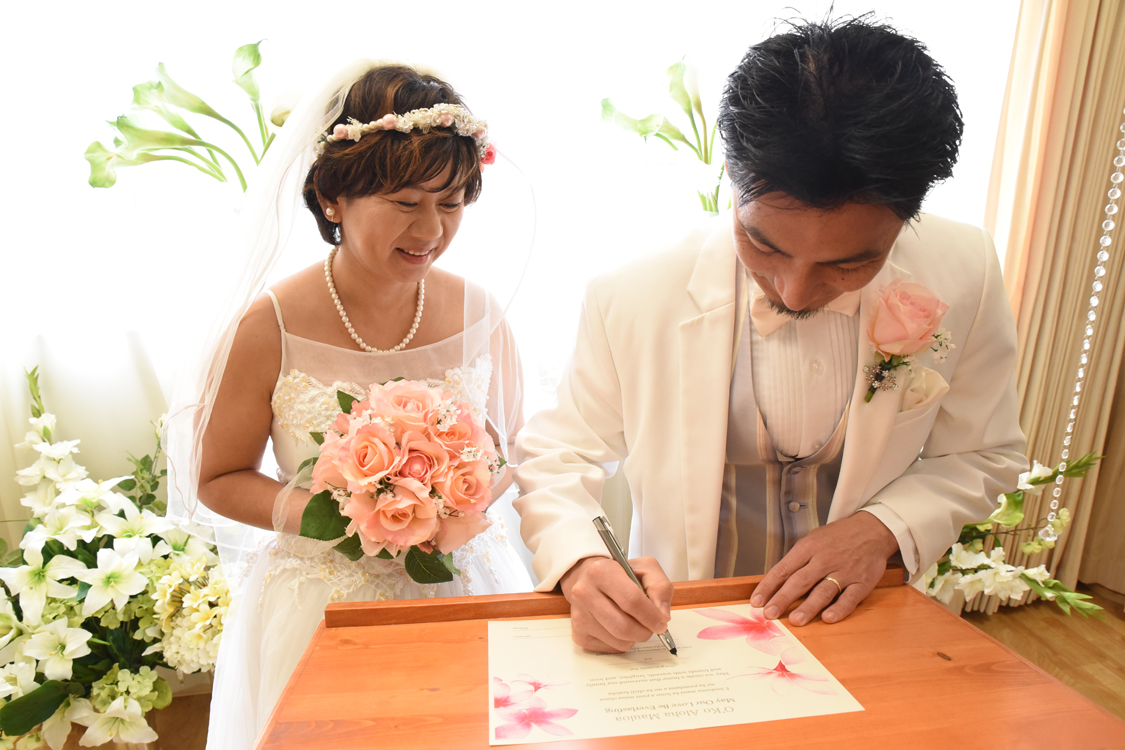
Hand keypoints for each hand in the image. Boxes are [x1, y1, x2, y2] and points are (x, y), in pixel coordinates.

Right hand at [560, 555, 673, 652]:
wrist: (590, 579)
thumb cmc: (619, 574)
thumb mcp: (645, 568)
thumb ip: (659, 586)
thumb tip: (662, 615)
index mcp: (601, 572)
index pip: (631, 600)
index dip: (651, 615)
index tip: (662, 622)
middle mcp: (584, 593)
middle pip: (623, 626)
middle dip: (645, 631)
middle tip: (652, 627)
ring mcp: (579, 615)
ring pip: (618, 641)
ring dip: (635, 637)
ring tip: (634, 622)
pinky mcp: (579, 634)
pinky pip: (610, 648)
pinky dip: (622, 642)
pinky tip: (619, 627)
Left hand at [750, 512, 898, 626]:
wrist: (872, 529)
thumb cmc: (837, 537)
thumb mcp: (813, 540)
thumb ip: (797, 560)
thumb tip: (776, 583)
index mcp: (808, 548)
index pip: (783, 569)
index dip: (768, 586)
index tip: (757, 601)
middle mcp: (825, 559)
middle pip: (800, 581)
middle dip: (783, 598)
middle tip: (770, 614)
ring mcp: (844, 571)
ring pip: (823, 591)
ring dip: (808, 607)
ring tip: (795, 620)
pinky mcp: (862, 582)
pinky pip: (850, 598)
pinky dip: (839, 609)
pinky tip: (828, 618)